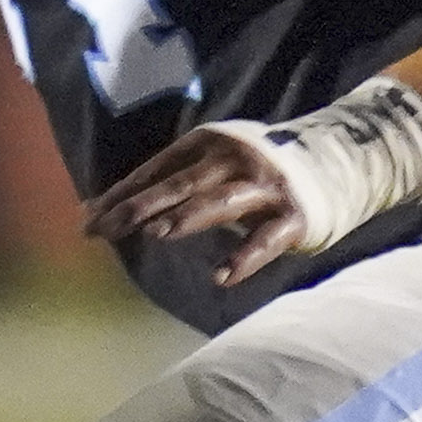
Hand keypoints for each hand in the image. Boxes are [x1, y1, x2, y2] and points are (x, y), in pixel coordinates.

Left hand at [83, 124, 315, 285]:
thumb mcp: (211, 165)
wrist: (330, 165)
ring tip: (157, 233)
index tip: (90, 219)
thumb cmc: (253, 172)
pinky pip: (265, 241)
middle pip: (179, 185)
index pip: (155, 170)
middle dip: (140, 207)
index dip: (122, 194)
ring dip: (188, 217)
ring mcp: (265, 189)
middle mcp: (235, 160)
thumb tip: (95, 208)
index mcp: (208, 143)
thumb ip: (166, 181)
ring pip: (220, 202)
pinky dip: (244, 259)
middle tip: (106, 229)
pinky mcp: (293, 217)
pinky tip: (220, 277)